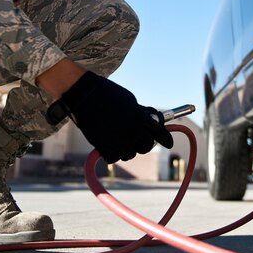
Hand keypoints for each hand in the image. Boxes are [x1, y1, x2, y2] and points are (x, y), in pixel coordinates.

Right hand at [52, 72, 173, 162]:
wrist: (84, 94)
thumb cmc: (107, 93)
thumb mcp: (129, 100)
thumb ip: (140, 114)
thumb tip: (148, 123)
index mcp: (140, 118)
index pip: (160, 133)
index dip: (165, 139)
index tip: (168, 143)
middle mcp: (132, 131)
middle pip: (146, 147)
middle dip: (143, 144)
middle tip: (137, 139)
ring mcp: (118, 141)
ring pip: (129, 154)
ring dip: (126, 149)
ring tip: (118, 138)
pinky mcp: (104, 147)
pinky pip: (114, 158)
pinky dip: (112, 154)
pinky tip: (108, 144)